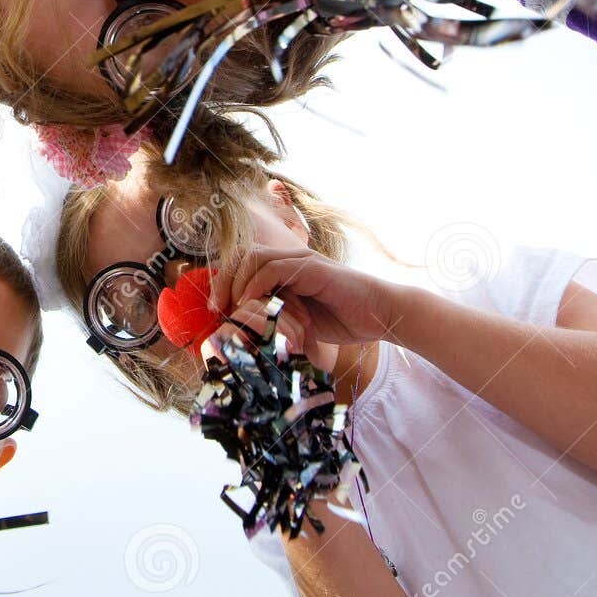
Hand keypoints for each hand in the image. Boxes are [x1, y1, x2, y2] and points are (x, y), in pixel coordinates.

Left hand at [209, 246, 405, 350]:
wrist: (381, 316)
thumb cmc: (344, 321)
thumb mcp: (300, 324)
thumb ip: (277, 322)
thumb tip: (246, 340)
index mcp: (285, 271)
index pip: (243, 264)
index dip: (224, 283)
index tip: (215, 311)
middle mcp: (291, 260)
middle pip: (242, 256)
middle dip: (223, 280)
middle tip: (216, 309)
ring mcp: (302, 261)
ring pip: (254, 257)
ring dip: (236, 281)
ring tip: (231, 307)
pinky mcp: (313, 268)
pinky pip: (275, 268)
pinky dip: (257, 283)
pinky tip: (251, 303)